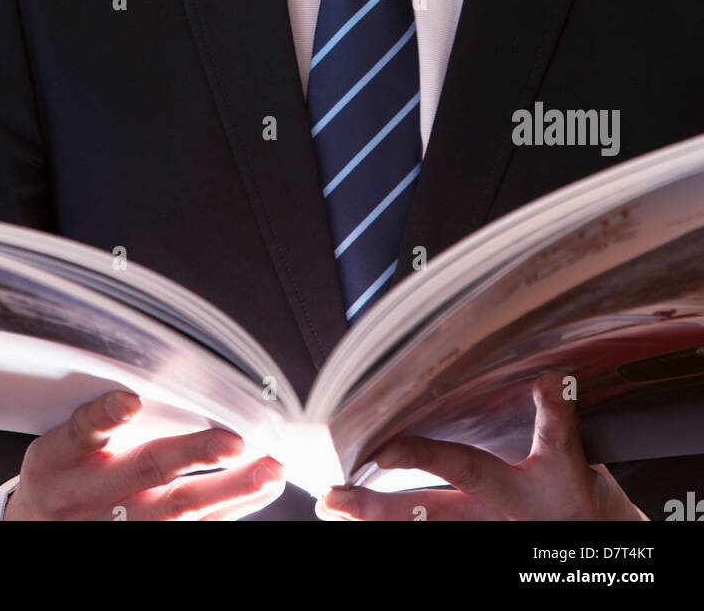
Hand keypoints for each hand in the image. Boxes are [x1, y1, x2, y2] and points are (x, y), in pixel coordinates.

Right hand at [4, 389, 283, 519]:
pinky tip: (256, 493)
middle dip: (195, 453)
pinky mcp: (136, 546)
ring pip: (177, 510)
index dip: (106, 416)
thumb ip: (104, 416)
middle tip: (235, 441)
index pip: (83, 430)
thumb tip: (172, 369)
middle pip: (145, 470)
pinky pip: (188, 532)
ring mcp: (112, 528)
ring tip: (268, 470)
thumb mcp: (61, 443)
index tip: (130, 401)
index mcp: (60, 458)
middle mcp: (85, 496)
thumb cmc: (61, 476)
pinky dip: (226, 511)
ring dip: (230, 490)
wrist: (36, 534)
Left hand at [316, 371, 649, 521]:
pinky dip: (391, 522)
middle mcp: (483, 516)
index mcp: (507, 492)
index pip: (462, 469)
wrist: (588, 539)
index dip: (425, 457)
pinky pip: (425, 529)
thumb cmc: (574, 498)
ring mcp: (472, 528)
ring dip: (372, 518)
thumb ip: (556, 417)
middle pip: (424, 512)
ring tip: (331, 507)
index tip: (385, 451)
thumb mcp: (569, 458)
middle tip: (333, 498)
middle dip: (378, 508)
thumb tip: (554, 379)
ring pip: (416, 525)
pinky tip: (358, 518)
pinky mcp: (469, 533)